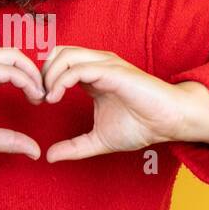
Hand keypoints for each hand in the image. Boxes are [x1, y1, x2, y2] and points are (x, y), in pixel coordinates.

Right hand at [0, 47, 45, 159]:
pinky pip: (7, 69)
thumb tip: (34, 151)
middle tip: (45, 95)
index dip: (28, 78)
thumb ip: (9, 140)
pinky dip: (25, 80)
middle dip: (34, 71)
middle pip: (14, 55)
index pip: (8, 64)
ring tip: (41, 95)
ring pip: (13, 56)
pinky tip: (34, 95)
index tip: (39, 98)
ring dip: (32, 74)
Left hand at [40, 46, 208, 161]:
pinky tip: (55, 98)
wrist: (169, 122)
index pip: (58, 63)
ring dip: (49, 75)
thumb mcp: (98, 140)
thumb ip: (74, 147)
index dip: (43, 80)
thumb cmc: (141, 125)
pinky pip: (78, 68)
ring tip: (47, 98)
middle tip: (39, 98)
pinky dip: (61, 80)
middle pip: (56, 53)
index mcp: (92, 75)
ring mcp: (105, 65)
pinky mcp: (112, 71)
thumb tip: (49, 156)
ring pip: (64, 55)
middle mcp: (97, 64)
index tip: (38, 102)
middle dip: (41, 73)